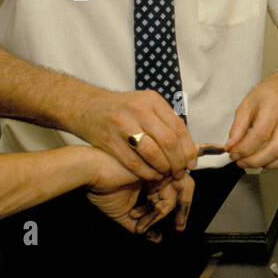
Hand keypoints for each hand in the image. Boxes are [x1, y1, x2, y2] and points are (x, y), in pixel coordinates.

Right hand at [73, 88, 196, 181]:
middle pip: (169, 142)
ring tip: (166, 174)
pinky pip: (134, 163)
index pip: (179, 128)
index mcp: (152, 101)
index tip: (191, 163)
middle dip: (178, 162)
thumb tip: (189, 149)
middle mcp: (138, 110)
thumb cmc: (122, 110)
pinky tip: (151, 176)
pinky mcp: (109, 140)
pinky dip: (146, 173)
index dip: (188, 150)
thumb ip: (165, 123)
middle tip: (179, 172)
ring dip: (163, 169)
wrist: (86, 106)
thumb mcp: (145, 106)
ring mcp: (122, 125)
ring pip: (153, 154)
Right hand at [83, 148, 193, 240]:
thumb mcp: (124, 213)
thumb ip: (141, 225)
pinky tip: (136, 216)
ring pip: (173, 199)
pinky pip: (168, 197)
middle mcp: (158, 174)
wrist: (90, 172)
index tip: (176, 227)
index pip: (173, 195)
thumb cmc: (102, 187)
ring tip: (140, 226)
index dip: (177, 212)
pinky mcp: (158, 173)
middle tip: (178, 228)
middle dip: (181, 213)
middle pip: (183, 194)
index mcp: (153, 179)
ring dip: (158, 217)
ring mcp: (159, 172)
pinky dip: (156, 213)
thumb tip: (156, 238)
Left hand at [224, 75, 277, 168]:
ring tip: (256, 162)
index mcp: (273, 107)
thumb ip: (237, 128)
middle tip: (242, 162)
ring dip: (270, 165)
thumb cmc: (267, 96)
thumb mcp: (246, 105)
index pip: (260, 134)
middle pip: (276, 148)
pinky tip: (271, 161)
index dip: (244, 148)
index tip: (234, 153)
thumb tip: (231, 147)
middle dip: (255, 161)